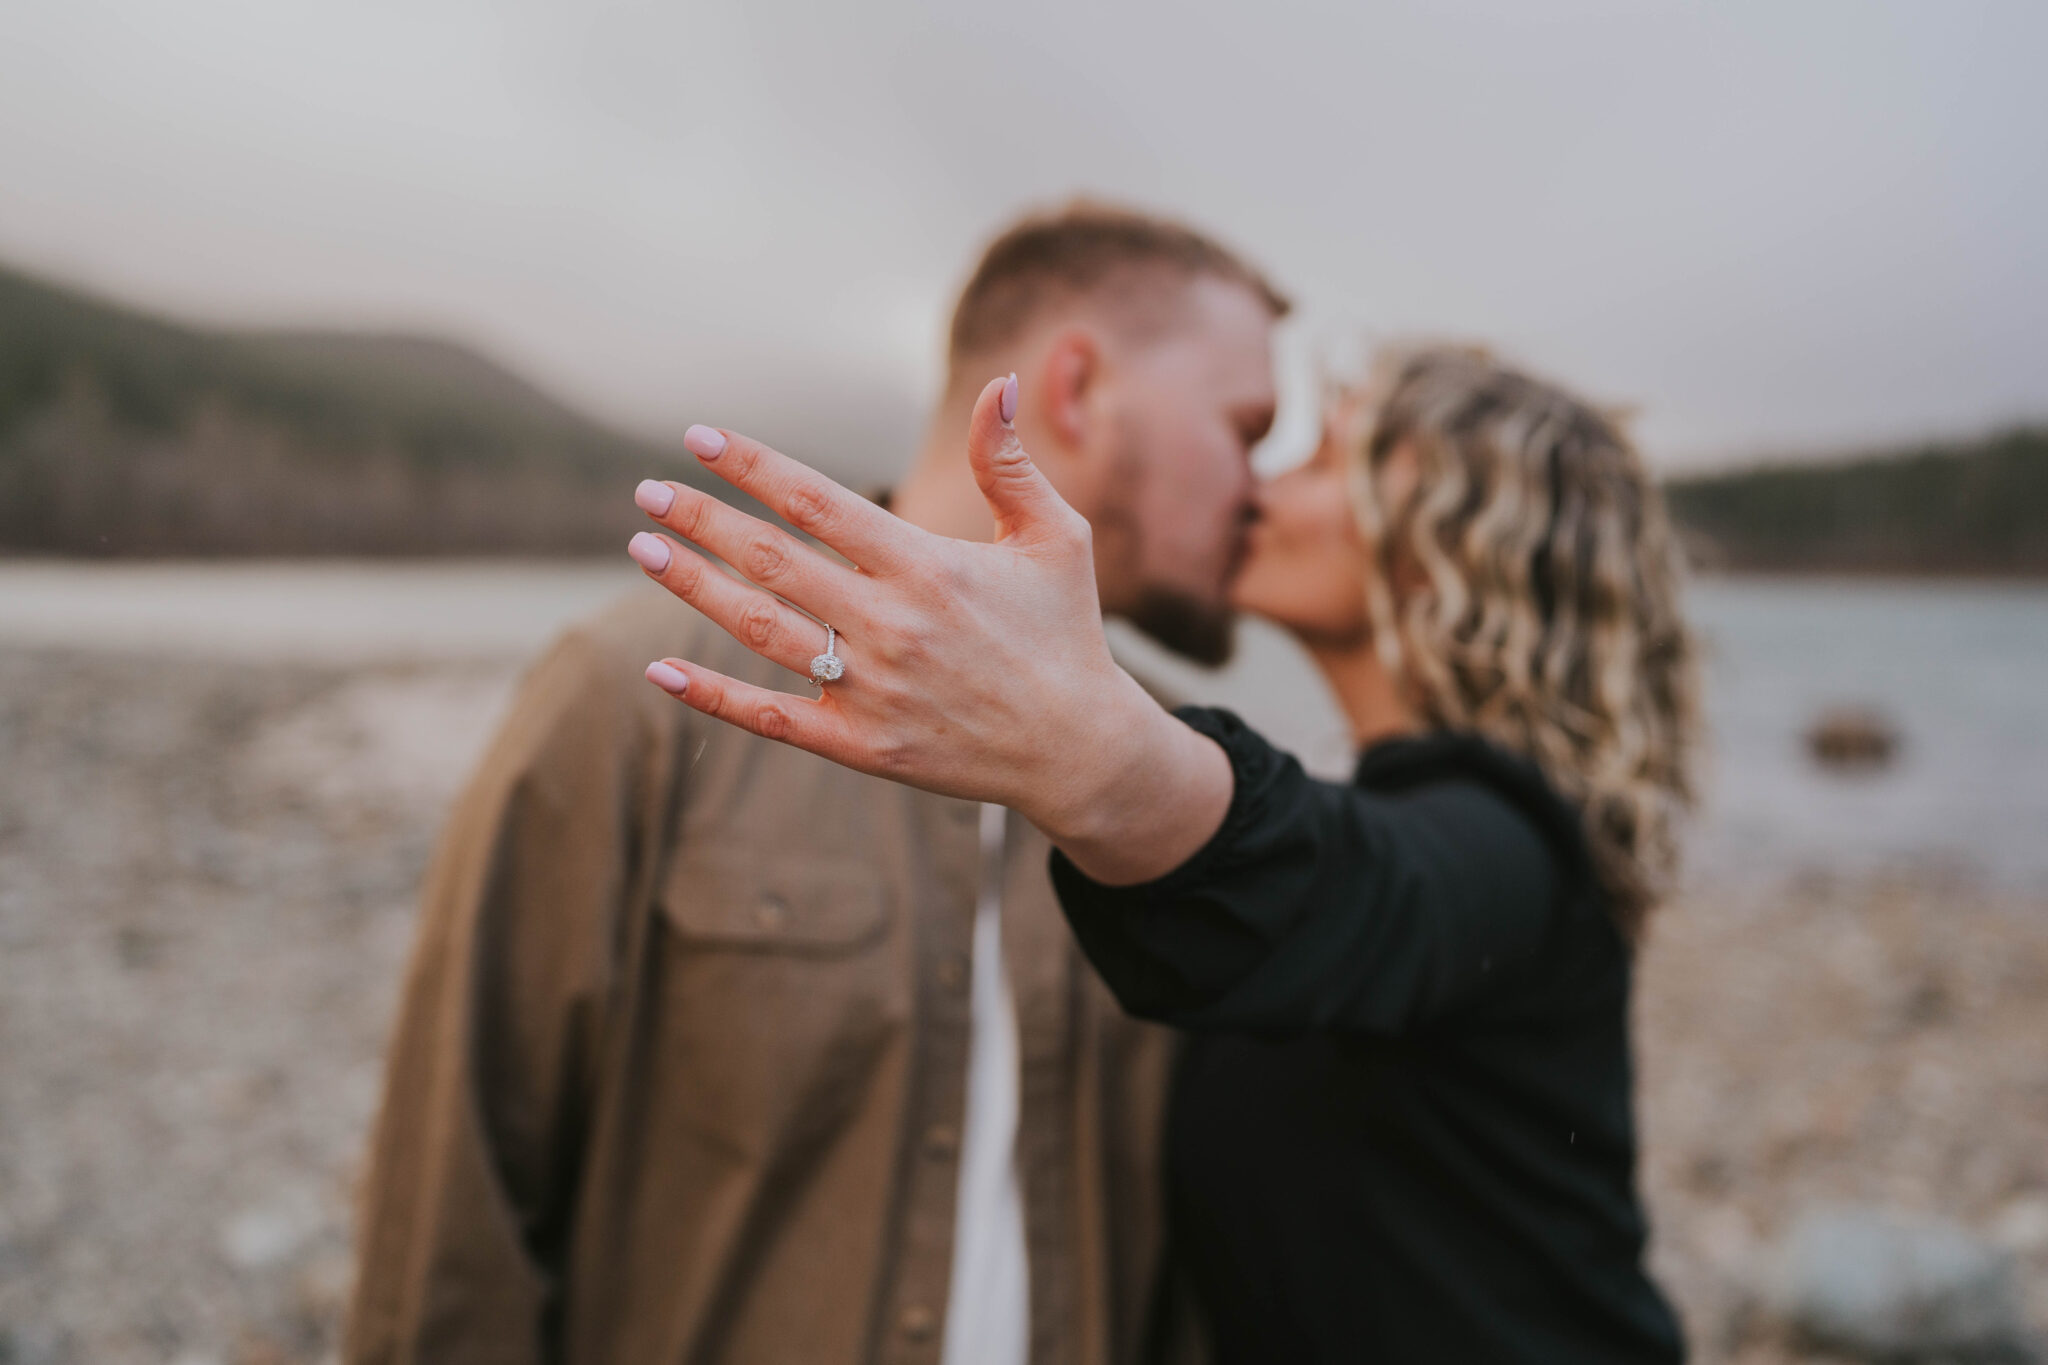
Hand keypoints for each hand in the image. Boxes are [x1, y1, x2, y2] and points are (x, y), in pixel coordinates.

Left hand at [626, 375, 1231, 881]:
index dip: (753, 465)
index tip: (699, 437)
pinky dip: (710, 694)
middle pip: (772, 560)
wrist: (1077, 749)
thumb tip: (998, 384)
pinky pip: (769, 717)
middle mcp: (891, 625)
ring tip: (644, 550)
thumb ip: (1011, 463)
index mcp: (929, 566)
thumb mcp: (1057, 538)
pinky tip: (660, 668)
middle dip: (701, 519)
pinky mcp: (860, 745)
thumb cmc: (1065, 634)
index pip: (818, 502)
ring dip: (693, 586)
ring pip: (760, 628)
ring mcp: (871, 689)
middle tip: (648, 492)